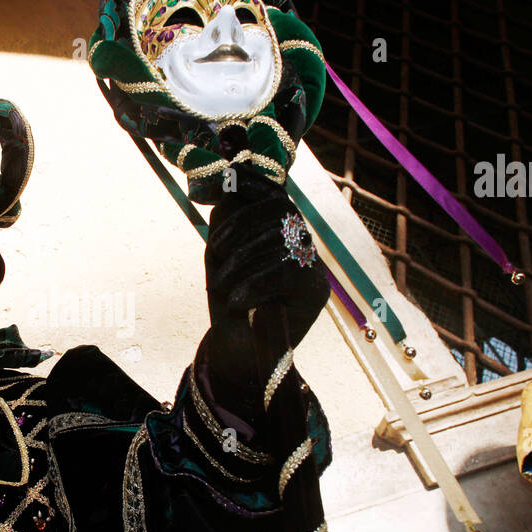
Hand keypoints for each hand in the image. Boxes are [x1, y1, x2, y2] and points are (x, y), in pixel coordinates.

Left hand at [204, 188, 327, 325]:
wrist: (238, 349)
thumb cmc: (229, 298)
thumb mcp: (220, 255)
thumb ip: (225, 220)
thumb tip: (229, 191)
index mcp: (281, 229)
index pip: (274, 193)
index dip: (253, 182)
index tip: (228, 182)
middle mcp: (303, 242)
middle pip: (278, 211)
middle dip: (239, 226)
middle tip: (215, 253)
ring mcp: (314, 266)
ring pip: (280, 242)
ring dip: (241, 262)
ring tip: (221, 286)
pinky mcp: (316, 292)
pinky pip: (286, 273)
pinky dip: (255, 285)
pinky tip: (237, 302)